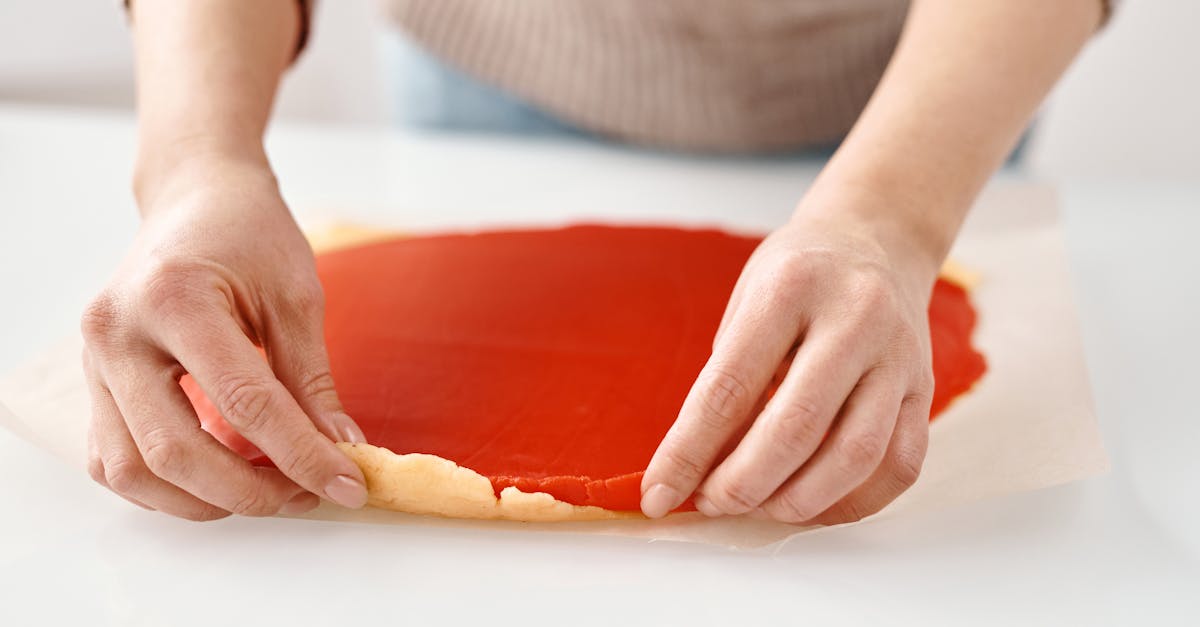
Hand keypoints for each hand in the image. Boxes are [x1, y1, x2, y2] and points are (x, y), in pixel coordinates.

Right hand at [81, 160, 367, 519]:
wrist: (195, 197)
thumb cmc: (249, 233)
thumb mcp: (295, 294)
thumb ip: (311, 378)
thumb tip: (339, 449)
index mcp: (173, 299)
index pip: (244, 403)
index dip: (300, 454)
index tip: (346, 483)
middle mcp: (117, 334)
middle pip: (174, 451)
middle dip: (251, 491)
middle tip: (309, 494)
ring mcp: (95, 361)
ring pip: (133, 470)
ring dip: (204, 499)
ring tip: (270, 489)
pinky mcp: (95, 381)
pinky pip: (114, 459)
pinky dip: (166, 486)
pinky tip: (221, 479)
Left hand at [640, 194, 939, 523]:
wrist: (876, 239)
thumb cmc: (797, 277)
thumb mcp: (747, 307)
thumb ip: (727, 383)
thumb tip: (695, 468)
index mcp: (791, 287)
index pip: (729, 387)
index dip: (688, 452)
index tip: (658, 493)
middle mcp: (854, 318)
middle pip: (797, 427)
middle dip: (743, 484)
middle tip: (710, 502)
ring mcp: (899, 356)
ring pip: (856, 455)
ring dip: (797, 501)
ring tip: (758, 507)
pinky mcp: (925, 388)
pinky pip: (899, 465)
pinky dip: (852, 501)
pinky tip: (812, 504)